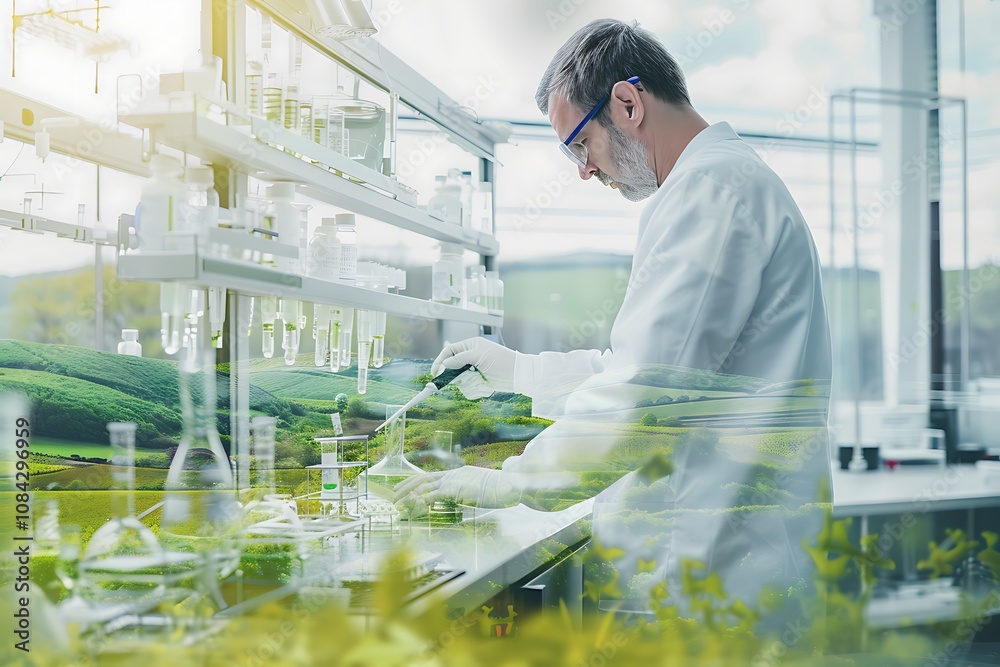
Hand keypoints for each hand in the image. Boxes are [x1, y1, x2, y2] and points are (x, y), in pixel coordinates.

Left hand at [393, 466, 517, 508]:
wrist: (507, 484)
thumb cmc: (499, 489)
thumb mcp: (481, 488)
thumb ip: (470, 492)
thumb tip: (468, 498)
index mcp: (458, 473)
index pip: (432, 477)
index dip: (416, 482)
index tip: (406, 487)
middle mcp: (452, 475)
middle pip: (422, 478)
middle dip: (406, 486)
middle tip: (394, 495)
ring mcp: (452, 481)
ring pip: (422, 486)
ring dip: (407, 495)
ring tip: (396, 503)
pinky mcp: (453, 490)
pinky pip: (431, 496)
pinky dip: (418, 501)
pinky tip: (410, 506)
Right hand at [431, 337, 515, 398]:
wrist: (519, 376)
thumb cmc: (502, 361)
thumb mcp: (480, 356)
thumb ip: (460, 359)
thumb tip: (444, 364)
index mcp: (470, 346)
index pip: (449, 351)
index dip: (440, 361)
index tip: (435, 372)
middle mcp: (470, 358)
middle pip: (452, 369)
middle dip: (458, 377)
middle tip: (465, 379)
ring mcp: (474, 371)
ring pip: (459, 382)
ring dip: (470, 384)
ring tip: (482, 382)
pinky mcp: (479, 383)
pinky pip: (468, 390)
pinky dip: (476, 391)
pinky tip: (486, 388)